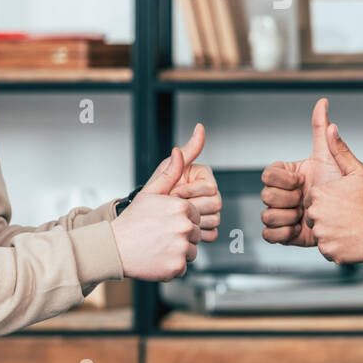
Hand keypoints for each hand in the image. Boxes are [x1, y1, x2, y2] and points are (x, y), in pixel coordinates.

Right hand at [112, 125, 208, 279]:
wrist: (114, 247)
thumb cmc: (132, 221)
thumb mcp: (150, 192)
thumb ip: (170, 172)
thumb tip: (178, 152)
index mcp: (181, 207)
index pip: (195, 216)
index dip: (181, 220)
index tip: (165, 222)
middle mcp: (184, 226)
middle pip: (195, 234)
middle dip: (181, 236)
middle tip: (160, 235)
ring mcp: (181, 247)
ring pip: (192, 251)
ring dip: (178, 251)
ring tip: (158, 246)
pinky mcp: (177, 266)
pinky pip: (183, 267)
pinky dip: (172, 265)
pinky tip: (157, 258)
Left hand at [140, 123, 221, 241]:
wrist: (145, 219)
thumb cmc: (155, 193)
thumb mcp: (167, 170)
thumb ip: (187, 151)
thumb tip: (199, 129)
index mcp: (203, 178)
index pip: (211, 187)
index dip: (190, 192)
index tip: (174, 193)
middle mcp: (210, 194)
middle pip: (216, 203)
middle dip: (191, 207)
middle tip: (172, 207)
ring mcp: (211, 212)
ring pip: (215, 219)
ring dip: (193, 221)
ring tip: (176, 217)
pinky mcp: (208, 229)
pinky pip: (212, 233)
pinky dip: (197, 234)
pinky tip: (182, 227)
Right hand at [259, 97, 340, 245]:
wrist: (355, 219)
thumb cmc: (343, 187)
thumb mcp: (331, 158)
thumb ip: (322, 130)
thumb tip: (322, 102)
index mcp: (289, 175)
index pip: (268, 173)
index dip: (283, 179)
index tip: (302, 181)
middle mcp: (283, 194)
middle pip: (265, 195)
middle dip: (287, 199)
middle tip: (305, 200)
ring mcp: (283, 214)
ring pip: (266, 216)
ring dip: (286, 217)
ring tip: (304, 216)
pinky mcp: (285, 235)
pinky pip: (269, 235)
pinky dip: (282, 233)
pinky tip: (299, 229)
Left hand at [304, 122, 362, 264]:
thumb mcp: (358, 171)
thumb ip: (340, 150)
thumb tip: (331, 128)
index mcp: (319, 194)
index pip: (315, 199)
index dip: (330, 200)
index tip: (346, 202)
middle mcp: (316, 214)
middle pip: (315, 216)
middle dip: (328, 216)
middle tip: (349, 216)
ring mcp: (323, 235)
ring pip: (321, 233)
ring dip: (333, 232)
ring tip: (352, 227)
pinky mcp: (330, 252)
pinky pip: (328, 249)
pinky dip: (338, 247)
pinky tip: (352, 239)